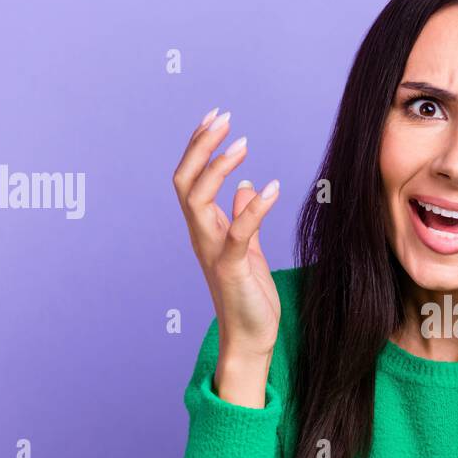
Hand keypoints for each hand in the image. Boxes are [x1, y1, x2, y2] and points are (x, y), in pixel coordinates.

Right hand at [171, 108, 281, 358]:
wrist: (251, 339)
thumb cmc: (249, 297)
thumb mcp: (248, 249)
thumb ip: (243, 219)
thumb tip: (243, 187)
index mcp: (204, 229)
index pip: (190, 179)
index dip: (200, 146)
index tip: (217, 118)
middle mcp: (202, 237)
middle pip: (185, 181)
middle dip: (201, 146)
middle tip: (224, 118)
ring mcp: (213, 252)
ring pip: (197, 200)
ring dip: (218, 167)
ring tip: (242, 143)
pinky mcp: (231, 269)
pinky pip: (237, 232)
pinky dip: (253, 208)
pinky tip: (271, 188)